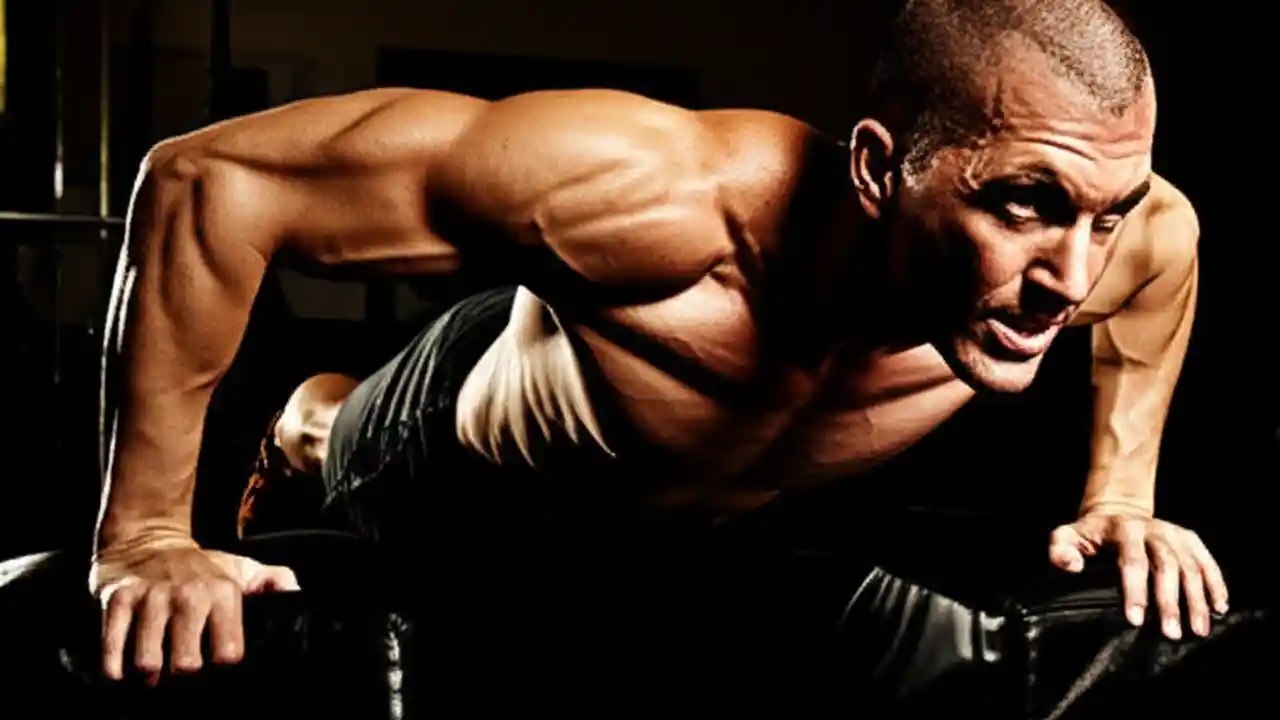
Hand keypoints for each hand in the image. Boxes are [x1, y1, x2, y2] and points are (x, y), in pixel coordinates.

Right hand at [89, 536, 298, 683]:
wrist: (145, 539)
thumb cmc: (199, 567)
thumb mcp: (239, 569)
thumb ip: (273, 581)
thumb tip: (297, 591)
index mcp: (222, 593)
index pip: (228, 652)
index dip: (221, 666)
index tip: (216, 665)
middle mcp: (188, 595)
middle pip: (187, 664)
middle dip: (183, 676)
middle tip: (181, 672)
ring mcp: (150, 598)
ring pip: (147, 662)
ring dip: (149, 677)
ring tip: (153, 673)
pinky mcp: (117, 600)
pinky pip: (112, 649)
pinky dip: (115, 669)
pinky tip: (122, 672)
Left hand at [1048, 509, 1227, 639]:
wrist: (1117, 512)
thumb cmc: (1089, 535)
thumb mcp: (1067, 536)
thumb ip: (1060, 550)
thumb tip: (1072, 566)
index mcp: (1122, 529)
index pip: (1131, 561)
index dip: (1134, 591)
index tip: (1135, 620)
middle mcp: (1153, 528)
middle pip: (1166, 565)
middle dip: (1170, 601)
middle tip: (1172, 633)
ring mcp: (1174, 533)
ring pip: (1191, 566)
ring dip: (1197, 599)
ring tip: (1199, 630)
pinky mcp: (1190, 539)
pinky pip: (1207, 561)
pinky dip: (1216, 584)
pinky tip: (1220, 608)